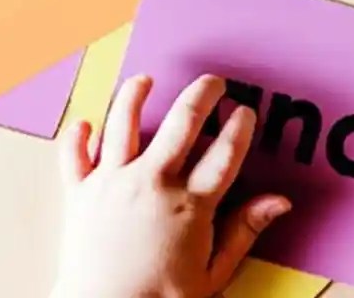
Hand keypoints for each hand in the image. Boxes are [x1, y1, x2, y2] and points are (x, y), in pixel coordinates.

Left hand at [52, 74, 289, 297]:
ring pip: (124, 122)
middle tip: (213, 82)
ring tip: (146, 80)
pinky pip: (73, 155)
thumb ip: (244, 231)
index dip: (240, 126)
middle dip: (202, 93)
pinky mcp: (79, 193)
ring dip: (136, 94)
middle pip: (182, 122)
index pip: (224, 151)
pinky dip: (77, 136)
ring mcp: (113, 183)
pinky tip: (86, 122)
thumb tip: (279, 202)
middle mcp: (152, 183)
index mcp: (191, 204)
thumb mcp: (214, 274)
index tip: (246, 111)